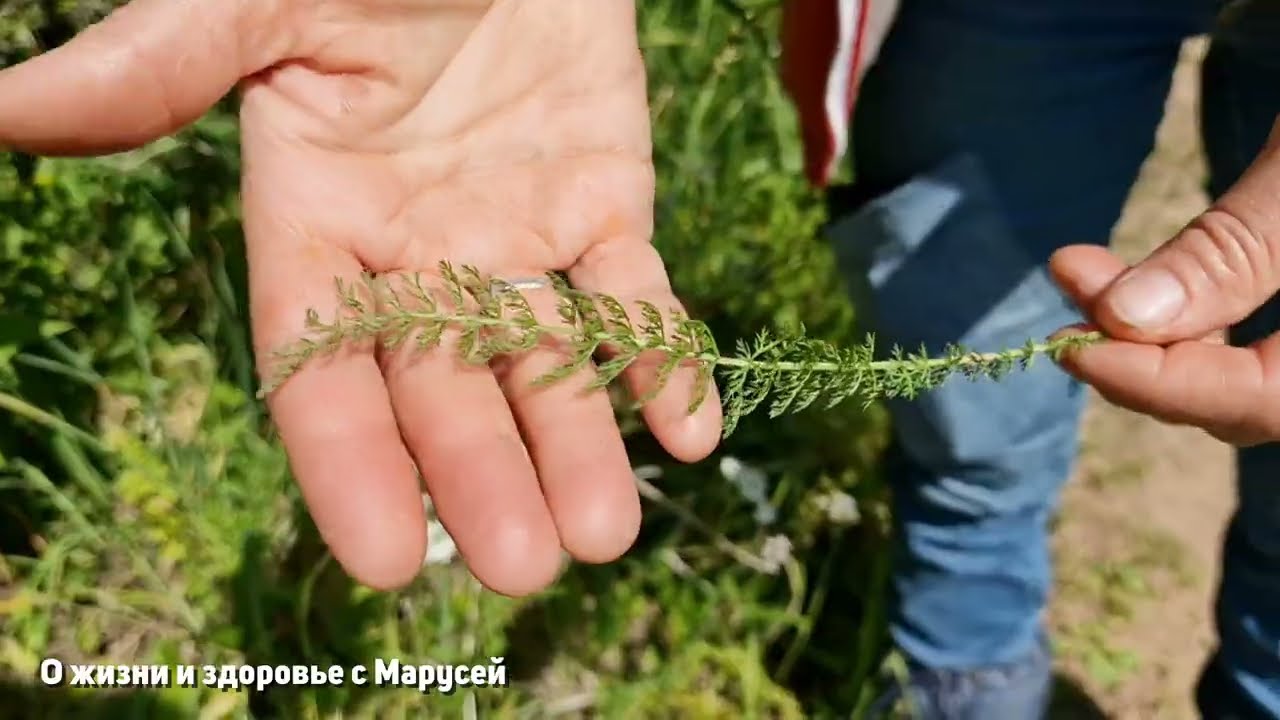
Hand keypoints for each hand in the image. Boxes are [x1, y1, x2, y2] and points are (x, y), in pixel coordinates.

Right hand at [0, 0, 722, 592]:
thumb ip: (160, 66)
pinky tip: (688, 432)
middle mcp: (418, 255)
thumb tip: (6, 111)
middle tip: (529, 570)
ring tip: (606, 533)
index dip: (352, 462)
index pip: (324, 364)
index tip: (390, 561)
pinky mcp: (605, 203)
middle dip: (486, 476)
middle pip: (448, 387)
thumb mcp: (260, 1)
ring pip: (547, 359)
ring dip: (579, 445)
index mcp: (318, 222)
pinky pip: (636, 296)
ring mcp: (517, 237)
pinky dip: (661, 360)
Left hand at [1050, 118, 1279, 445]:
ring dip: (1163, 341)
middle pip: (1262, 400)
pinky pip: (1267, 340)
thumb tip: (1124, 321)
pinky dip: (1199, 315)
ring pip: (1260, 376)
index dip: (1167, 387)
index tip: (1073, 349)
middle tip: (1068, 321)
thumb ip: (1233, 246)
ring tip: (1087, 285)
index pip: (1273, 401)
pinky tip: (1138, 286)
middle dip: (1151, 365)